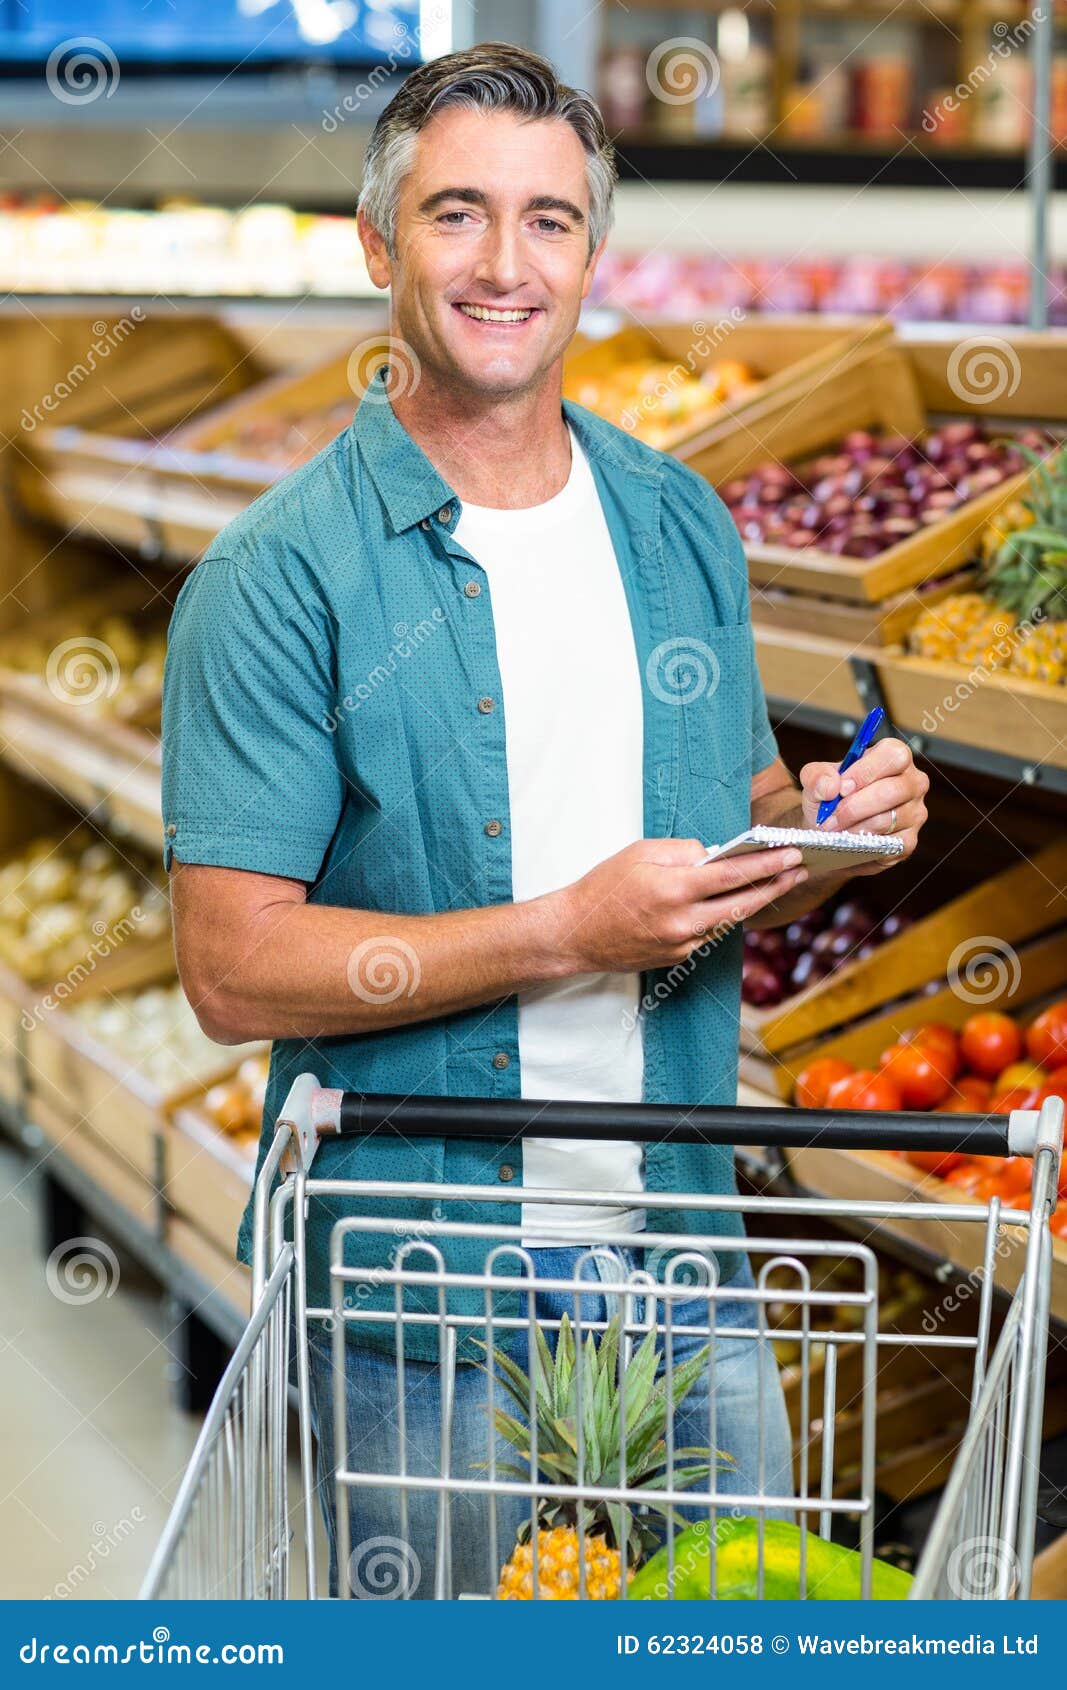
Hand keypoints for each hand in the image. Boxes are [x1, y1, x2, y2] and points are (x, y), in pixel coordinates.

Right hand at [550, 837, 809, 971]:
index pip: (734, 874)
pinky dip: (724, 917)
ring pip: (729, 921)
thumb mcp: (639, 853)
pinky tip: (736, 903)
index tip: (791, 854)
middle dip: (775, 884)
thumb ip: (682, 851)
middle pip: (743, 903)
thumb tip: (714, 855)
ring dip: (754, 902)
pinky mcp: (678, 957)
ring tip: (777, 883)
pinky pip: (709, 933)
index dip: (768, 864)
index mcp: (674, 889)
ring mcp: (682, 944)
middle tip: (799, 870)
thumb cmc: (603, 887)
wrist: (576, 934)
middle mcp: (683, 921)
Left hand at [799, 736, 928, 874]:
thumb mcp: (816, 781)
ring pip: (887, 820)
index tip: (842, 788)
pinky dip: (863, 843)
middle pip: (892, 791)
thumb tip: (830, 785)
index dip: (866, 772)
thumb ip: (817, 776)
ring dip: (854, 827)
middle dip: (855, 807)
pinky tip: (849, 841)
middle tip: (830, 817)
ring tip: (834, 830)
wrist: (828, 830)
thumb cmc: (830, 799)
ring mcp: (915, 812)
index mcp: (894, 758)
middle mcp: (912, 782)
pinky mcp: (909, 840)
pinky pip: (889, 843)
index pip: (893, 755)